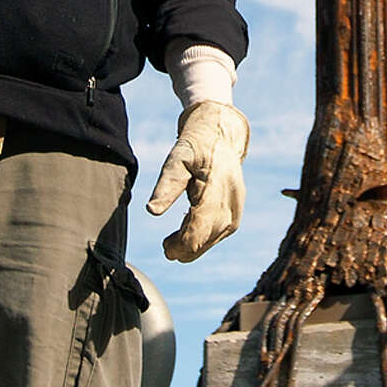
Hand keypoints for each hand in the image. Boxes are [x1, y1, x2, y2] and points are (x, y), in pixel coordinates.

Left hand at [146, 101, 249, 261]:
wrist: (221, 138)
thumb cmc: (195, 148)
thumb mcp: (176, 159)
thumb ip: (166, 186)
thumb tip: (151, 211)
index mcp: (215, 191)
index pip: (198, 230)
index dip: (181, 245)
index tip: (165, 247)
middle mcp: (229, 205)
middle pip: (205, 239)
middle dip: (184, 248)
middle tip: (165, 246)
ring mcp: (235, 211)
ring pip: (211, 240)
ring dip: (192, 245)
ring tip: (171, 241)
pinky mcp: (235, 215)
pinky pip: (217, 234)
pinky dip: (200, 238)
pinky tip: (186, 231)